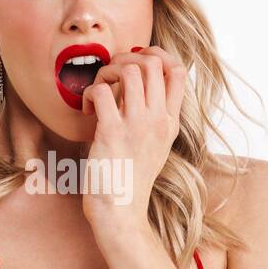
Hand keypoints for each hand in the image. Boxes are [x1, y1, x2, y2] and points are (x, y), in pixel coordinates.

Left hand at [80, 46, 186, 231]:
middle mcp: (158, 120)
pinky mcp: (111, 132)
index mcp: (170, 122)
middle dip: (127, 58)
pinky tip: (88, 110)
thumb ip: (154, 117)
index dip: (157, 57)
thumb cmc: (131, 179)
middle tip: (112, 77)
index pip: (179, 71)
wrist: (121, 211)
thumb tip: (139, 86)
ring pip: (129, 69)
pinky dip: (90, 93)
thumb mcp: (156, 146)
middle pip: (153, 63)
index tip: (135, 66)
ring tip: (99, 91)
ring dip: (107, 72)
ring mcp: (136, 125)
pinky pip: (101, 91)